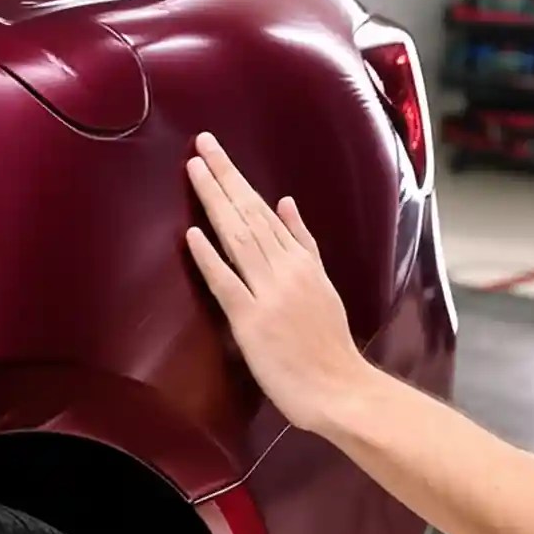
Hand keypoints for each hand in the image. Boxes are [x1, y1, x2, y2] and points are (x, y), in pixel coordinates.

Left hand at [184, 132, 374, 432]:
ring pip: (238, 238)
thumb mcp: (322, 283)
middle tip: (201, 144)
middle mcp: (285, 270)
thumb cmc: (329, 344)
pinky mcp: (252, 323)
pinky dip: (210, 258)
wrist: (341, 389)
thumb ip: (303, 243)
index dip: (237, 180)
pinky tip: (193, 234)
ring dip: (215, 202)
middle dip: (223, 177)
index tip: (216, 153)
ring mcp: (268, 294)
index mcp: (301, 260)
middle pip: (248, 215)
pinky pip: (227, 285)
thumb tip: (286, 202)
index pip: (263, 210)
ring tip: (195, 170)